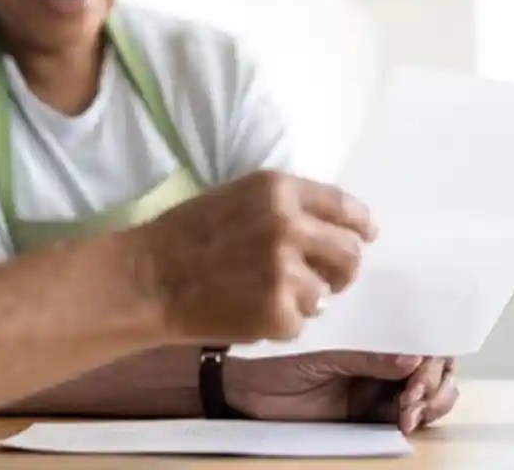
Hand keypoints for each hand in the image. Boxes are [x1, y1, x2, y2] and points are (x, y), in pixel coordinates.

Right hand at [129, 171, 375, 343]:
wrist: (149, 277)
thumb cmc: (185, 235)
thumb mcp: (238, 199)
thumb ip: (284, 209)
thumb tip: (332, 233)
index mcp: (279, 190)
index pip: (343, 207)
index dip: (359, 225)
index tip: (365, 237)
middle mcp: (289, 225)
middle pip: (349, 254)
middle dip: (342, 271)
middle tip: (326, 281)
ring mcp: (286, 270)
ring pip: (323, 295)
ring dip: (301, 300)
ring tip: (261, 295)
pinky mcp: (278, 310)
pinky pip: (299, 324)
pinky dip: (279, 325)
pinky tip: (248, 313)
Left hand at [223, 352, 458, 433]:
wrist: (243, 389)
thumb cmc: (274, 356)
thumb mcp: (321, 353)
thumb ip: (365, 357)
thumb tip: (413, 358)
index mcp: (370, 331)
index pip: (420, 334)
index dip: (432, 352)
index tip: (421, 367)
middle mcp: (380, 356)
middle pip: (434, 365)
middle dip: (435, 382)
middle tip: (413, 396)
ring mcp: (377, 385)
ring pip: (430, 392)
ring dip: (433, 402)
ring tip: (408, 411)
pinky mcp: (369, 415)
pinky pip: (408, 416)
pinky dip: (418, 418)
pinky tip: (405, 421)